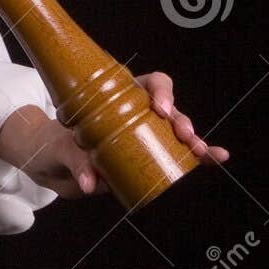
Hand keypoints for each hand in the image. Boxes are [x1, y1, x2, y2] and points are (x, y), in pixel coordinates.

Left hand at [0, 75, 229, 198]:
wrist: (52, 163)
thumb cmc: (56, 144)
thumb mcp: (61, 149)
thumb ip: (76, 162)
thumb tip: (90, 184)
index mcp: (117, 98)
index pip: (147, 83)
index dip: (159, 90)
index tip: (159, 106)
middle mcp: (136, 114)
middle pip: (169, 109)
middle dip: (180, 119)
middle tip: (183, 134)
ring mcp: (145, 136)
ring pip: (177, 133)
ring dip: (194, 141)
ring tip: (203, 153)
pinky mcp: (148, 158)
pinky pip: (177, 156)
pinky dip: (198, 160)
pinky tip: (216, 161)